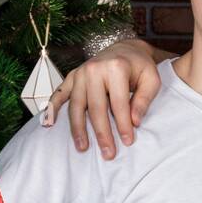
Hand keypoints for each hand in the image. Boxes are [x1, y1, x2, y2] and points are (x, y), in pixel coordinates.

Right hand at [47, 39, 161, 158]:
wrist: (126, 49)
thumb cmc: (140, 67)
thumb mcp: (152, 79)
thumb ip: (144, 100)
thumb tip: (135, 122)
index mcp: (116, 68)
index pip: (119, 103)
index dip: (123, 124)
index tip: (127, 142)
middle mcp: (94, 69)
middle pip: (96, 107)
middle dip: (102, 133)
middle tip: (108, 153)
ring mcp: (80, 73)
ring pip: (76, 105)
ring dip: (78, 128)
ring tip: (82, 148)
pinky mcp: (72, 76)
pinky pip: (60, 93)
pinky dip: (53, 108)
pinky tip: (48, 124)